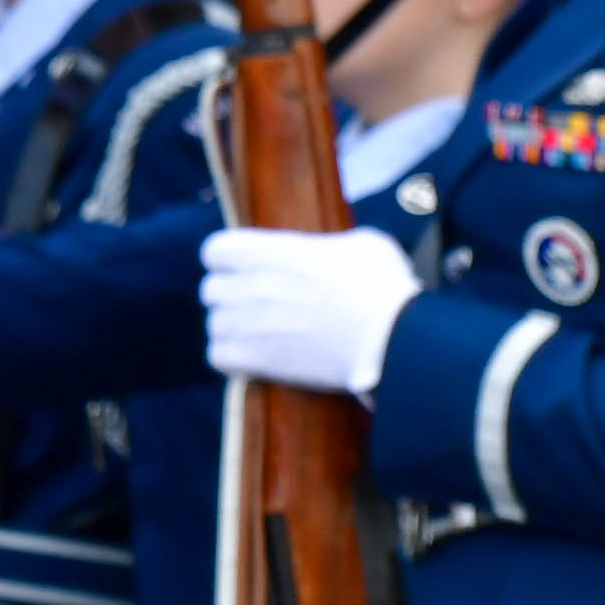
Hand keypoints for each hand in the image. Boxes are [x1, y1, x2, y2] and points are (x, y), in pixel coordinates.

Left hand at [203, 225, 422, 394]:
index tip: (243, 268)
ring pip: (214, 324)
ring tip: (259, 334)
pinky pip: (218, 356)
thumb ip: (329, 245)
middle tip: (257, 305)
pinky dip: (231, 358)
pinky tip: (252, 358)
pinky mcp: (257, 360)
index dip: (226, 260)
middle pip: (210, 290)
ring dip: (232, 329)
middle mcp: (251, 285)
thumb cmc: (384, 287)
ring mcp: (250, 324)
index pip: (214, 250)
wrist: (394, 339)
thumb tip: (326, 253)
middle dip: (230, 296)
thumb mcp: (363, 244)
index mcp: (271, 252)